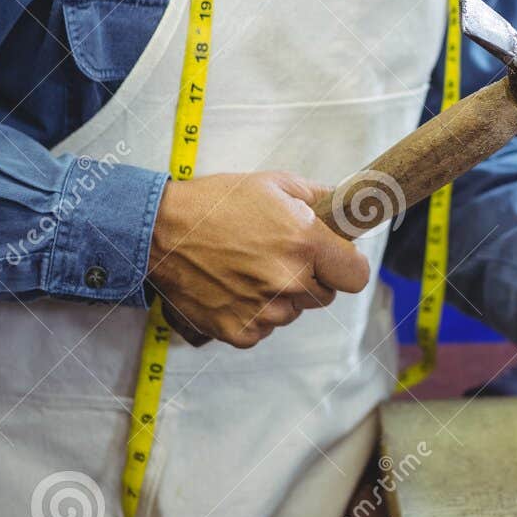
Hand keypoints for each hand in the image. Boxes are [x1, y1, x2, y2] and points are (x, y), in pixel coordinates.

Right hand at [147, 170, 368, 349]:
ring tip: (248, 268)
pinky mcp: (241, 331)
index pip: (356, 275)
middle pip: (325, 295)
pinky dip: (253, 313)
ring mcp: (266, 311)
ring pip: (293, 312)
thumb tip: (344, 205)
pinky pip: (264, 328)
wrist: (161, 231)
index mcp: (306, 244)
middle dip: (310, 278)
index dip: (347, 266)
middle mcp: (291, 281)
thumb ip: (318, 197)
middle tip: (279, 256)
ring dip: (280, 296)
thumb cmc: (215, 204)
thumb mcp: (273, 184)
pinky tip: (233, 286)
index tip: (335, 260)